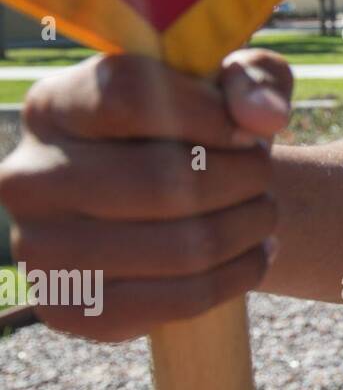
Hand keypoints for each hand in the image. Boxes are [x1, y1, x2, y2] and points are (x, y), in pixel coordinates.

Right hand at [0, 49, 292, 340]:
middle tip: (264, 175)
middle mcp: (30, 177)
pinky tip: (255, 252)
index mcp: (54, 104)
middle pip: (162, 182)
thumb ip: (253, 80)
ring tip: (265, 212)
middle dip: (242, 178)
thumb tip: (264, 115)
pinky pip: (180, 300)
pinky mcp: (70, 309)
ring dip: (248, 228)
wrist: (172, 204)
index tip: (247, 132)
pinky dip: (238, 275)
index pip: (128, 97)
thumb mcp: (230, 86)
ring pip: (181, 247)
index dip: (207, 115)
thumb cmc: (200, 130)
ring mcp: (40, 250)